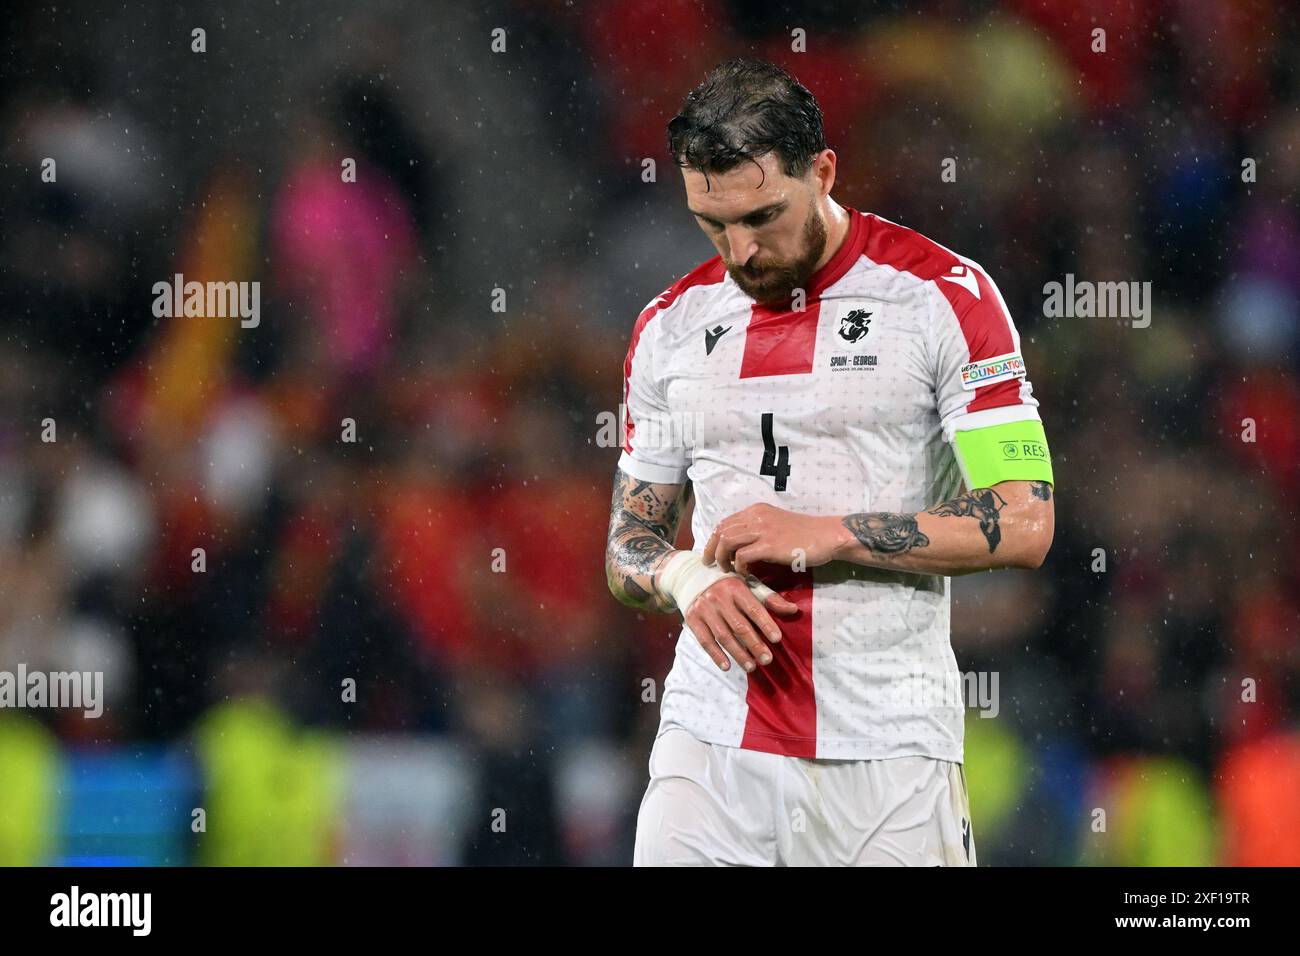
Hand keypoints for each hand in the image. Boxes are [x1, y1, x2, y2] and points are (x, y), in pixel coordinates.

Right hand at [683, 575, 799, 672]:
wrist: (690, 575)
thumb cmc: (726, 583)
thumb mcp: (747, 584)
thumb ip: (769, 598)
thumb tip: (793, 610)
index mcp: (735, 587)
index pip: (753, 608)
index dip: (766, 624)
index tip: (777, 639)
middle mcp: (718, 597)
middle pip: (739, 626)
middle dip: (755, 644)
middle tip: (767, 660)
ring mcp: (704, 609)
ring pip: (723, 636)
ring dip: (738, 654)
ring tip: (751, 667)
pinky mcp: (693, 619)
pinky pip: (705, 641)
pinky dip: (716, 655)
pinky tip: (727, 666)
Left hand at [702, 503, 848, 575]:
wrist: (827, 536)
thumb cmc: (805, 534)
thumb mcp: (776, 525)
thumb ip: (758, 531)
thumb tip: (739, 547)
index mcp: (756, 510)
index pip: (725, 522)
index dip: (714, 539)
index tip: (712, 553)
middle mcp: (756, 516)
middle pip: (721, 530)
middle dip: (711, 549)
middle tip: (711, 564)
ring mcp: (763, 530)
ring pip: (727, 541)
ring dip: (722, 557)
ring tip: (726, 570)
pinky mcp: (770, 545)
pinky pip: (742, 555)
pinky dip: (738, 566)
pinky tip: (744, 573)